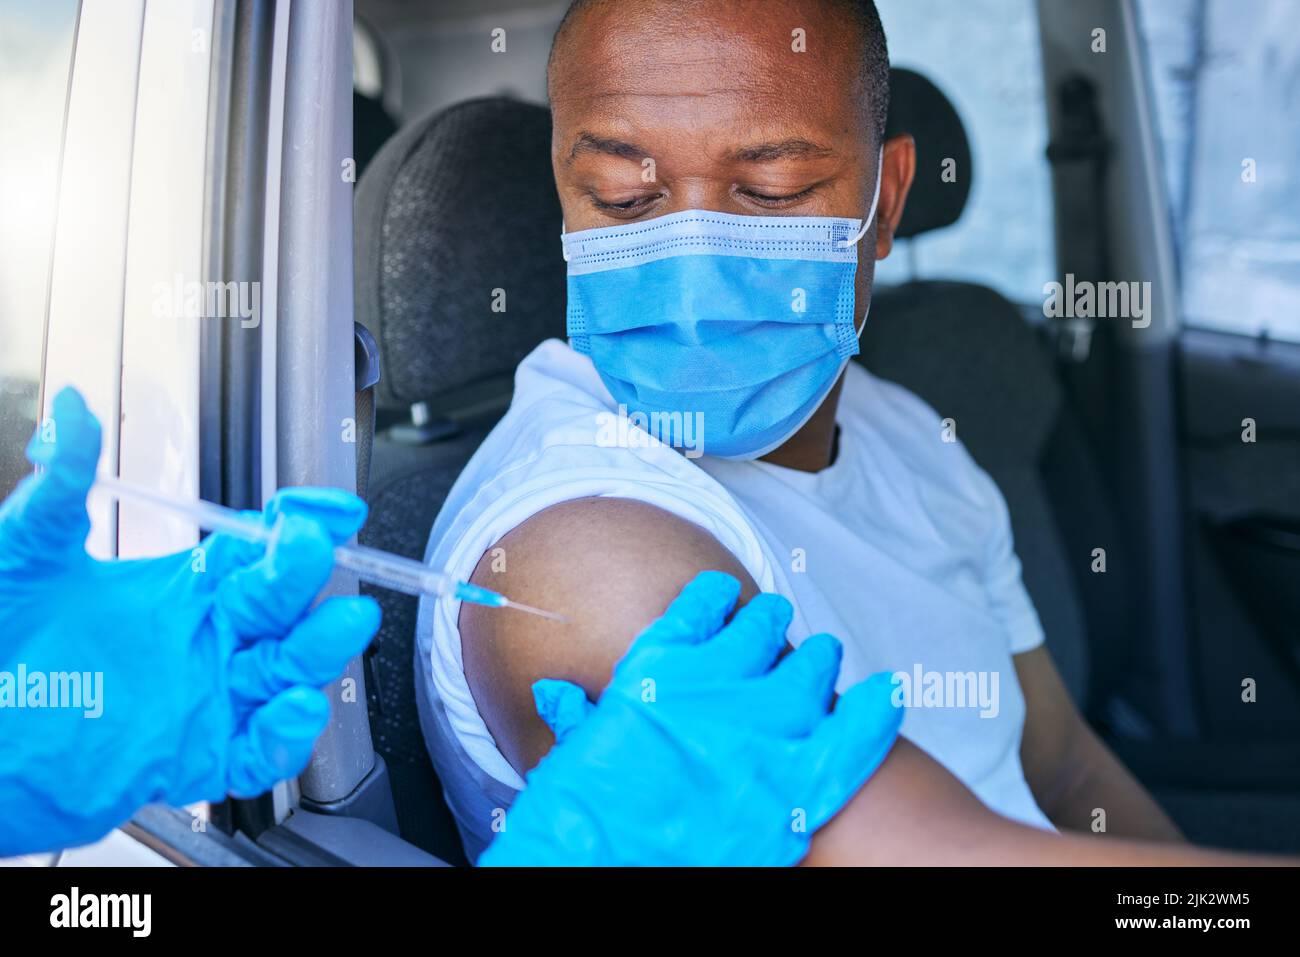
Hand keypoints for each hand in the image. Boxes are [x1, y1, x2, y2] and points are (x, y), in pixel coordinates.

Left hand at [0, 387, 380, 854]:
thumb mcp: (25, 552)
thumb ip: (60, 486)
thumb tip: (72, 409)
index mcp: (182, 587)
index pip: (259, 546)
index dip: (299, 522)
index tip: (325, 507)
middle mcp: (205, 639)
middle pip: (283, 604)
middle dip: (307, 574)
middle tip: (310, 549)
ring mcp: (206, 699)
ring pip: (288, 672)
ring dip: (319, 648)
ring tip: (340, 623)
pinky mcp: (194, 757)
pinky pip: (259, 751)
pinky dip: (287, 735)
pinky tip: (293, 707)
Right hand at [478, 570, 902, 865]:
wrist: (596, 867)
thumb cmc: (578, 815)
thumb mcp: (572, 751)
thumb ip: (578, 716)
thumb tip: (558, 693)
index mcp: (657, 669)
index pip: (701, 608)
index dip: (716, 599)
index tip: (723, 597)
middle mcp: (715, 689)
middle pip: (761, 632)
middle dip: (769, 622)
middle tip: (777, 621)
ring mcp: (759, 737)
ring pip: (807, 676)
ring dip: (816, 659)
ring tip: (823, 654)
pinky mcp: (793, 792)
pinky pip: (849, 740)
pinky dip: (872, 713)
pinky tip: (887, 694)